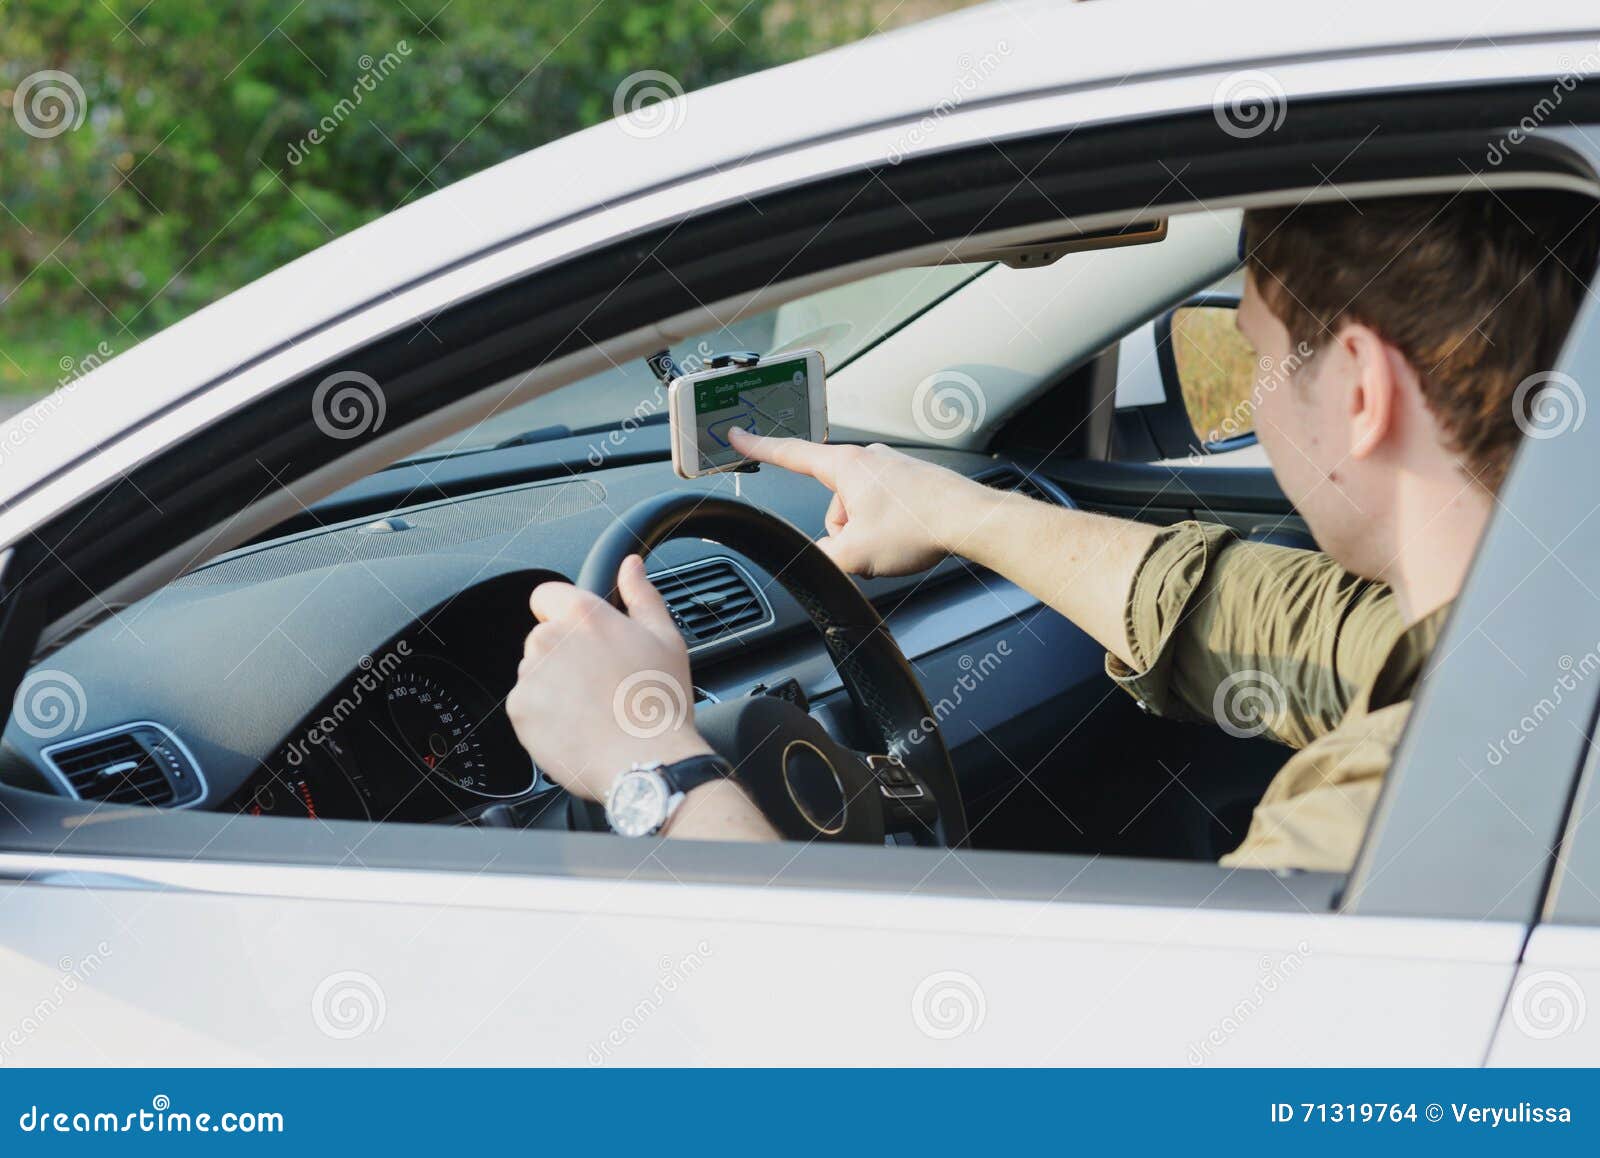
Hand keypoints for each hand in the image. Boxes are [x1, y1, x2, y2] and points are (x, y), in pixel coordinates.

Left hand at [506, 554, 711, 802]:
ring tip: (592, 710)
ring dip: (554, 686)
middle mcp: (549, 639)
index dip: (563, 613)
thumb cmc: (659, 702)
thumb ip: (641, 595)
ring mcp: (530, 675)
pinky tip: (578, 727)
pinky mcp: (519, 709)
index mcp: (584, 616)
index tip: (584, 638)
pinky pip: (527, 705)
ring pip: (535, 673)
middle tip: (600, 683)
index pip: (546, 595)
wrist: (645, 759)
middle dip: (564, 656)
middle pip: (543, 638)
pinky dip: (545, 717)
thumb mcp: (665, 638)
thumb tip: (631, 565)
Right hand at [727, 427, 988, 577]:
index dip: (760, 449)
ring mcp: (893, 468)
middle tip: (871, 548)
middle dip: (845, 531)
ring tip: (897, 543)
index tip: (739, 436)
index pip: (791, 454)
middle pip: (834, 503)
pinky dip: (892, 527)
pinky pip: (886, 509)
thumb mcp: (856, 555)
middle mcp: (869, 460)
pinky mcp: (913, 480)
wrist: (969, 521)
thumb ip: (825, 556)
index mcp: (846, 467)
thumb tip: (823, 556)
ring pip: (861, 509)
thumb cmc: (919, 526)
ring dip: (870, 532)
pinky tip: (910, 536)